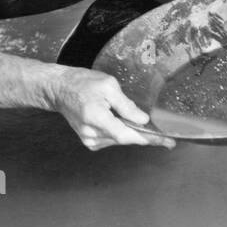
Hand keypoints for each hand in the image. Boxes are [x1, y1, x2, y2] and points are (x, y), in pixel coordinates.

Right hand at [50, 68, 173, 149]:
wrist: (60, 89)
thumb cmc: (83, 83)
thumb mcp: (109, 86)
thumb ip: (126, 105)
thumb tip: (143, 120)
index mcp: (97, 118)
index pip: (127, 135)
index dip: (148, 139)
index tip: (166, 142)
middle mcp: (92, 134)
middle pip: (125, 139)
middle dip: (146, 137)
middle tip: (166, 138)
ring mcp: (89, 139)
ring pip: (120, 140)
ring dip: (134, 134)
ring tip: (148, 128)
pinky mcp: (89, 140)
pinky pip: (112, 139)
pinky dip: (122, 133)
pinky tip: (127, 124)